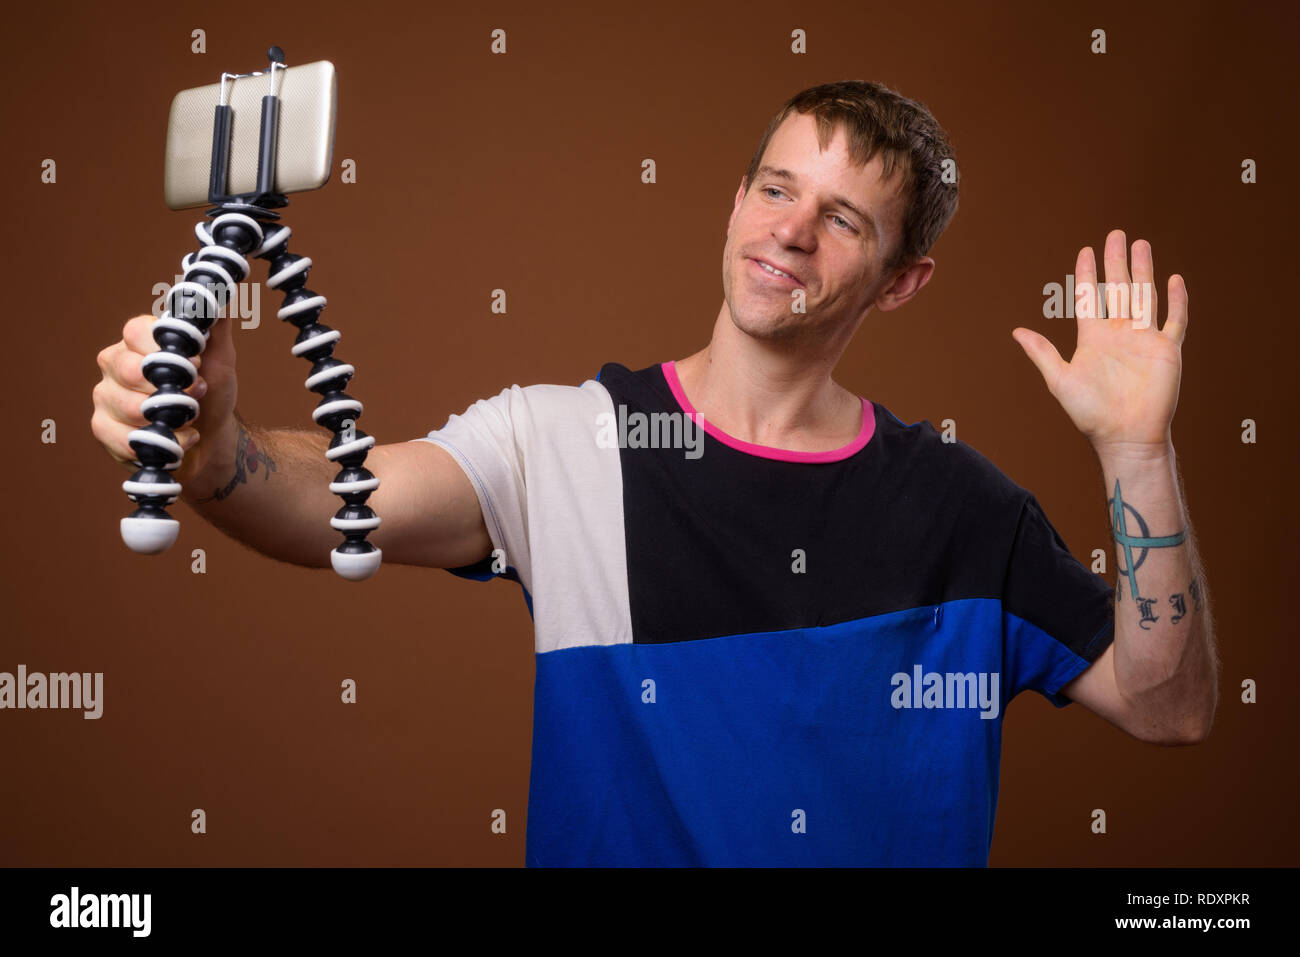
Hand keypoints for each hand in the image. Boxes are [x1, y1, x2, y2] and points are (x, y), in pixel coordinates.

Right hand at [92, 311, 240, 487]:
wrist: (212, 438)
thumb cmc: (212, 393)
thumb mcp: (221, 358)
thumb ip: (216, 327)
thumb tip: (215, 296)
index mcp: (138, 340)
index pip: (136, 332)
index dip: (168, 352)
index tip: (197, 365)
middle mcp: (115, 363)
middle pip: (128, 370)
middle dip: (170, 389)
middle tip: (196, 395)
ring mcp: (105, 395)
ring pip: (127, 406)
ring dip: (168, 419)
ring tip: (189, 419)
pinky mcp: (104, 429)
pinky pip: (121, 438)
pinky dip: (160, 443)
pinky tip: (178, 441)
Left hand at [1012, 229, 1187, 456]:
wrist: (1124, 436)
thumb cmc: (1090, 413)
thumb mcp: (1060, 380)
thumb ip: (1042, 353)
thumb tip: (1017, 331)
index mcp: (1093, 338)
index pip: (1090, 298)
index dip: (1087, 274)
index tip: (1086, 250)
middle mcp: (1119, 334)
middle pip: (1118, 289)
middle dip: (1116, 262)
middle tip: (1115, 234)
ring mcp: (1145, 340)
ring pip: (1145, 296)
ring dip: (1143, 271)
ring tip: (1141, 244)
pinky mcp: (1167, 350)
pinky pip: (1174, 320)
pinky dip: (1176, 301)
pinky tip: (1174, 280)